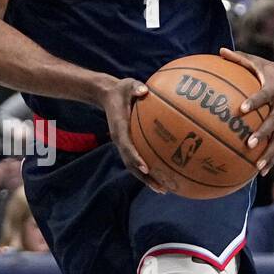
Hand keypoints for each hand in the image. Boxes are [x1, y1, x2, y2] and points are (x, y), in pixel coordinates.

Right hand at [100, 77, 179, 193]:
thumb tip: (144, 90)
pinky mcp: (129, 143)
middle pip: (132, 165)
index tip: (147, 169)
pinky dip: (150, 169)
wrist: (107, 95)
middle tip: (161, 187)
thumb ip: (135, 87)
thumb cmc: (121, 89)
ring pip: (135, 166)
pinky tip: (165, 173)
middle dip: (145, 178)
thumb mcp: (127, 84)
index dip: (136, 159)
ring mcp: (124, 144)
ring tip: (164, 189)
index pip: (127, 147)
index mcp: (119, 129)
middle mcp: (121, 140)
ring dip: (148, 179)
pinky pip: (139, 158)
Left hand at [219, 46, 273, 174]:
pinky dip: (272, 158)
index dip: (254, 101)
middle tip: (249, 144)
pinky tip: (261, 172)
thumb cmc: (272, 68)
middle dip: (263, 133)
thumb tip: (219, 50)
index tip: (242, 109)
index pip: (264, 95)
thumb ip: (239, 58)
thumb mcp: (258, 60)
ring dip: (270, 153)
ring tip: (258, 168)